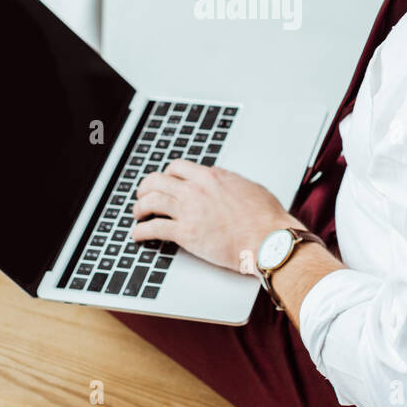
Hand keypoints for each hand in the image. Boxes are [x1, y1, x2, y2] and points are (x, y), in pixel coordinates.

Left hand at [132, 160, 299, 273]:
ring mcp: (189, 210)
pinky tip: (138, 235)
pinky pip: (154, 228)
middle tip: (143, 195)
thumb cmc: (266, 218)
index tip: (164, 182)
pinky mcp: (185, 233)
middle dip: (146, 188)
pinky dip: (141, 231)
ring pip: (151, 201)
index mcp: (212, 176)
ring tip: (138, 214)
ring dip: (139, 208)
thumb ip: (230, 183)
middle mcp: (196, 189)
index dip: (166, 175)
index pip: (177, 167)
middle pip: (157, 180)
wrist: (268, 239)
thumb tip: (226, 184)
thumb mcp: (249, 188)